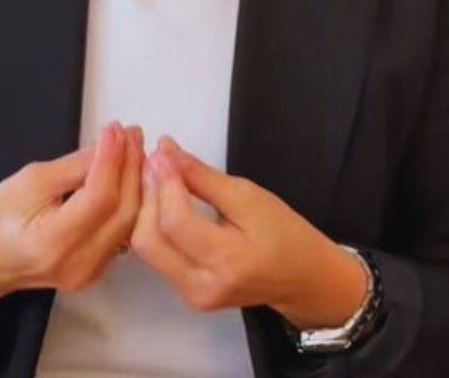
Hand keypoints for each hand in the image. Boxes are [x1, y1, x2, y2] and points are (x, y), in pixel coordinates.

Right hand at [0, 121, 143, 315]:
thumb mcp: (29, 181)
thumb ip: (73, 166)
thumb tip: (110, 145)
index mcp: (52, 242)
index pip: (99, 198)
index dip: (112, 160)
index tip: (115, 130)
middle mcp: (77, 264)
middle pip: (122, 211)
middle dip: (130, 167)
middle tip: (131, 135)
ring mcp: (90, 272)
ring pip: (129, 223)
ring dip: (135, 183)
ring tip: (133, 151)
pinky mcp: (97, 270)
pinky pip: (124, 233)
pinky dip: (128, 202)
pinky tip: (127, 178)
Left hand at [130, 136, 367, 329]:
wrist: (304, 279)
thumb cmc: (285, 235)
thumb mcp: (249, 197)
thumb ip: (203, 177)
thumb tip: (166, 152)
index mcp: (230, 263)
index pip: (177, 223)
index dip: (164, 184)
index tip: (162, 154)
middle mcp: (206, 287)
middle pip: (150, 239)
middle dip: (147, 196)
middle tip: (152, 162)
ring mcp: (194, 295)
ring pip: (147, 248)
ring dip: (144, 209)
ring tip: (154, 176)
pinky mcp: (188, 294)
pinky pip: (157, 256)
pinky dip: (152, 224)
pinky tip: (159, 200)